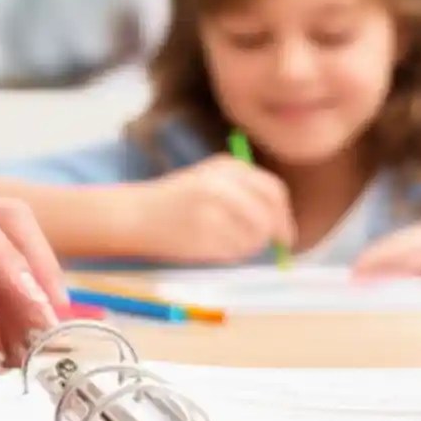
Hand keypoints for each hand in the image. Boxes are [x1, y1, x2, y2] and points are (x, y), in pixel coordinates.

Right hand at [131, 156, 295, 263]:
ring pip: (256, 235)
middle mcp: (223, 182)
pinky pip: (236, 249)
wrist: (134, 214)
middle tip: (276, 246)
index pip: (273, 191)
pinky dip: (232, 254)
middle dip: (276, 232)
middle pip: (269, 214)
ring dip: (251, 245)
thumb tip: (283, 228)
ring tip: (226, 242)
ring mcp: (213, 205)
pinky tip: (212, 247)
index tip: (286, 234)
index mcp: (228, 166)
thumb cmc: (178, 202)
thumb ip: (249, 197)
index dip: (284, 216)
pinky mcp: (204, 229)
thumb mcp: (214, 182)